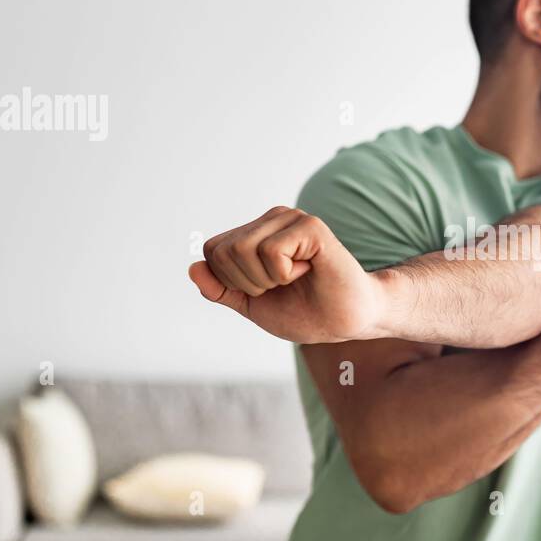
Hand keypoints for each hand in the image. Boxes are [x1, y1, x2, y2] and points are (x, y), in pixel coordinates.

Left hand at [187, 206, 383, 343]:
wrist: (347, 321)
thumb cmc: (306, 312)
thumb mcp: (252, 305)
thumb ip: (222, 289)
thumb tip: (193, 268)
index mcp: (256, 233)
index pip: (212, 252)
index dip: (231, 282)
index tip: (265, 290)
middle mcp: (272, 219)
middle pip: (223, 252)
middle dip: (249, 283)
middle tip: (283, 285)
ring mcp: (291, 219)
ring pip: (243, 250)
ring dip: (267, 279)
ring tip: (296, 278)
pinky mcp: (310, 226)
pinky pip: (271, 252)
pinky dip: (285, 274)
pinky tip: (309, 270)